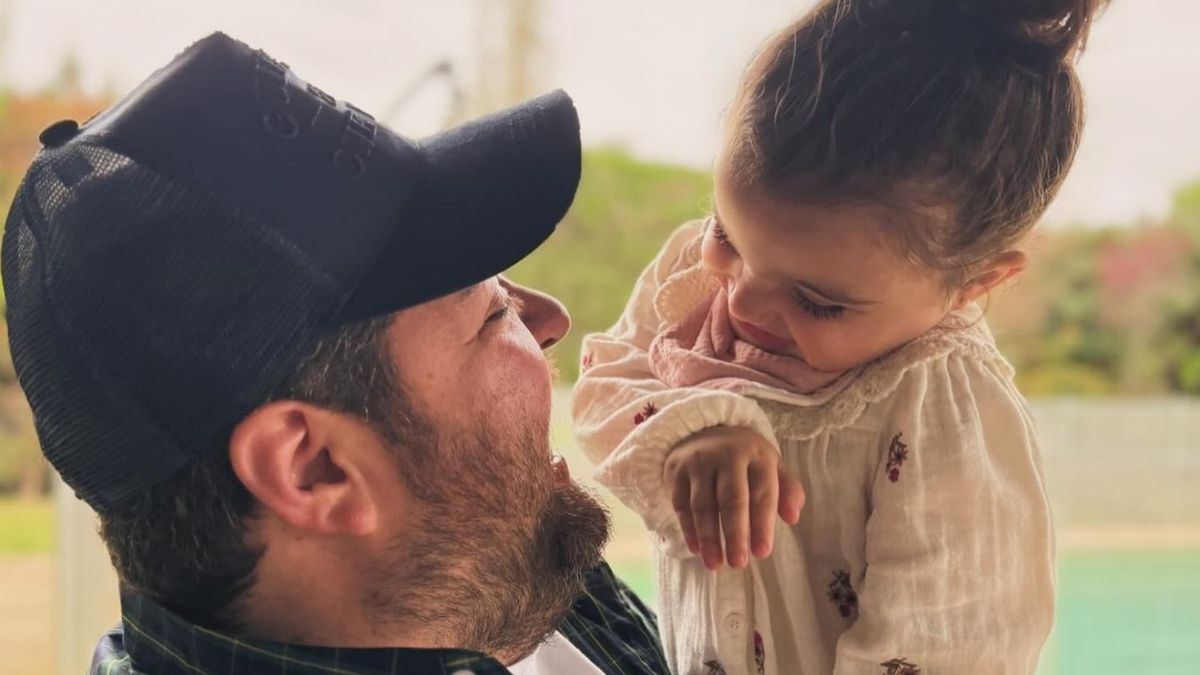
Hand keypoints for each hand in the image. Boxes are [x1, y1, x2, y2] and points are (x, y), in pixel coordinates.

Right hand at [664, 425, 803, 569]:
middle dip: (735, 533)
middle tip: (738, 563)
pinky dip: (688, 528)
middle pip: (731, 499)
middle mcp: (727, 455)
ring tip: (715, 564)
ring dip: (709, 537)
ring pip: (703, 505)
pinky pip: (681, 504)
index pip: (762, 493)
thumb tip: (793, 517)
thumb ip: (786, 490)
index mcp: (757, 456)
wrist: (702, 429)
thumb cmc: (743, 458)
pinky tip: (696, 548)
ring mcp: (699, 462)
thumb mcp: (769, 466)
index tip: (762, 553)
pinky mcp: (677, 470)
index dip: (762, 524)